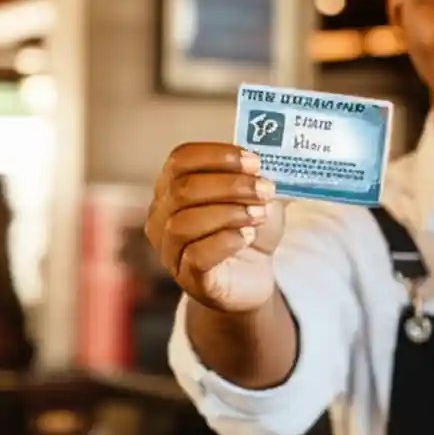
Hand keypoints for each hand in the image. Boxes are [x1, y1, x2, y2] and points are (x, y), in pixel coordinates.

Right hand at [145, 142, 283, 312]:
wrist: (253, 276)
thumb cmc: (246, 228)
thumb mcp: (253, 195)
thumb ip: (256, 175)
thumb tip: (272, 157)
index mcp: (172, 187)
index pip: (180, 160)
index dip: (217, 156)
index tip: (254, 162)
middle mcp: (161, 217)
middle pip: (183, 190)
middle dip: (230, 185)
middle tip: (265, 189)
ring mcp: (170, 250)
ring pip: (184, 224)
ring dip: (229, 213)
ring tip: (258, 214)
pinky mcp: (188, 278)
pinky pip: (196, 256)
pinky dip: (226, 241)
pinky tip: (247, 236)